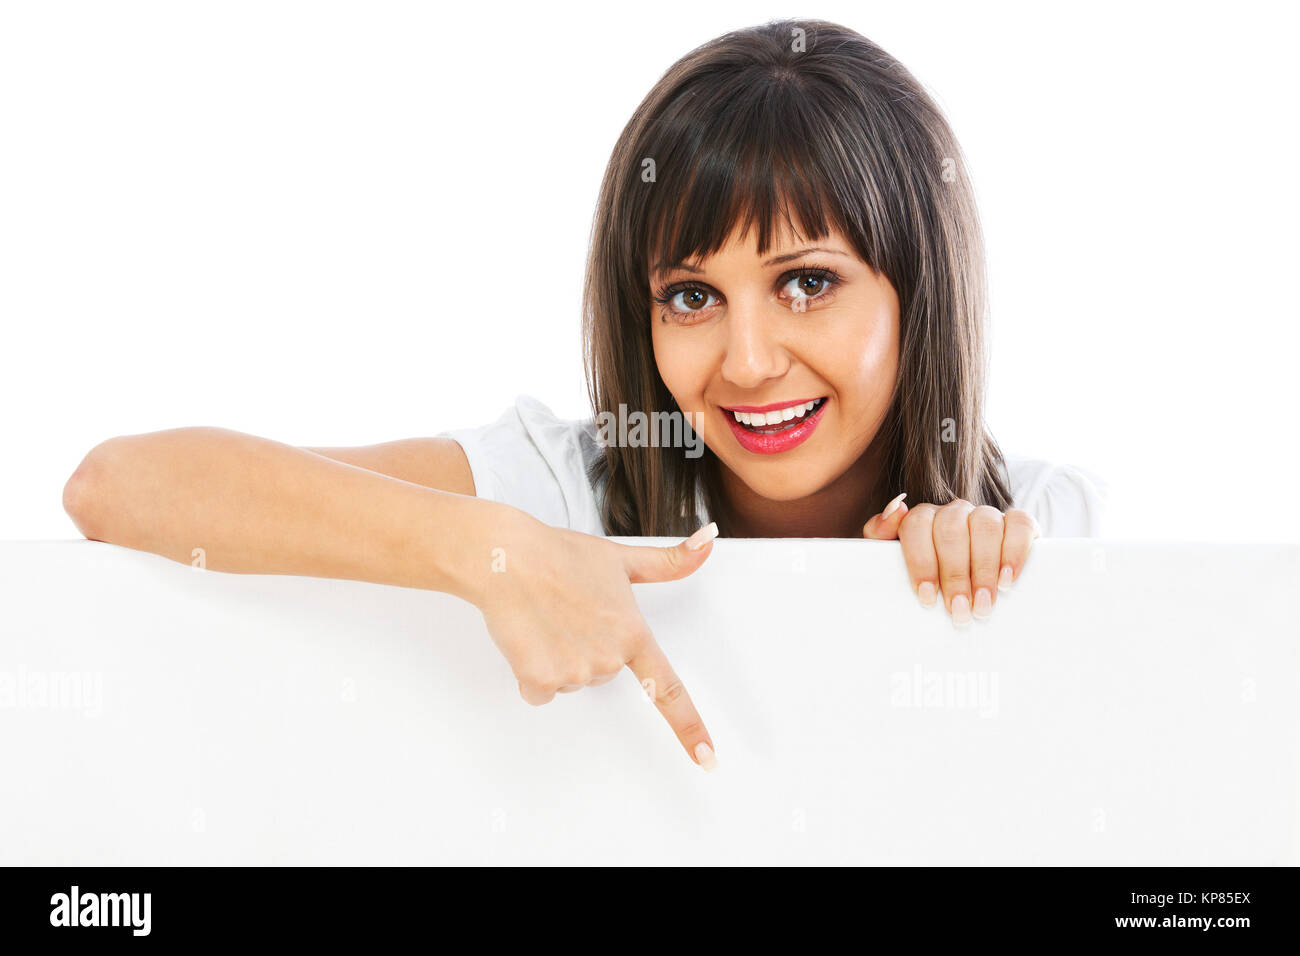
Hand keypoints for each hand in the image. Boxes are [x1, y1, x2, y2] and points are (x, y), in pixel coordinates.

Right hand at [475, 511, 720, 768]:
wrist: (506, 558)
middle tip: (570, 612)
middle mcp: (608, 658)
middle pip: (602, 672)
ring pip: (570, 681)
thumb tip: (709, 539)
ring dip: (557, 657)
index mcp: (632, 633)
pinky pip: (540, 692)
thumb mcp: (621, 558)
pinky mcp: (539, 680)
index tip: (708, 758)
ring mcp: (574, 672)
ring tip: (546, 619)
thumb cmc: (560, 554)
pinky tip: (528, 637)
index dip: (690, 728)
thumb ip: (670, 561)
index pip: (668, 691)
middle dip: (587, 647)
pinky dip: (531, 671)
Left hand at [863, 494, 1039, 626]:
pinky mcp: (1018, 524)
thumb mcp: (896, 561)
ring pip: (985, 525)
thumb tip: (895, 509)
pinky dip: (1014, 551)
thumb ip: (881, 534)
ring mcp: (986, 515)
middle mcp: (954, 512)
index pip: (917, 525)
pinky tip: (1007, 580)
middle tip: (958, 610)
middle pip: (951, 529)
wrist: (968, 587)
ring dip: (984, 569)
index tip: (927, 597)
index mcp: (923, 518)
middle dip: (954, 574)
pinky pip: (1019, 524)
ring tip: (983, 604)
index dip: (921, 561)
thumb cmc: (928, 577)